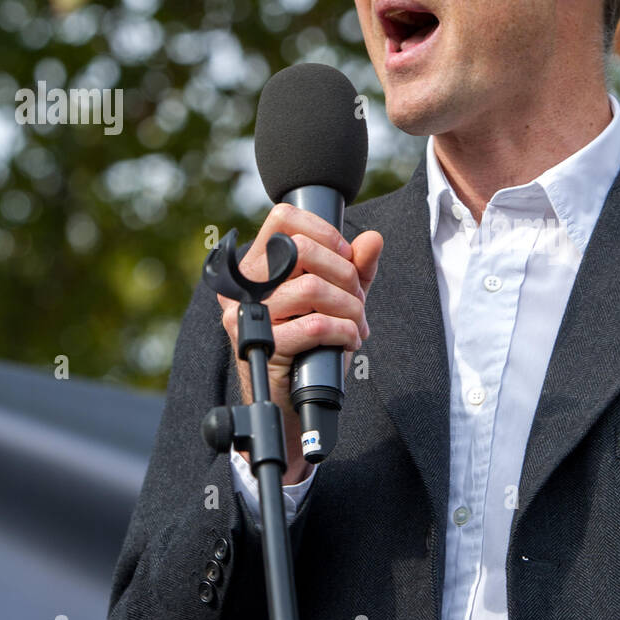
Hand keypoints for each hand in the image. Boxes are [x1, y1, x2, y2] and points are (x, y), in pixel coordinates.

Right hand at [217, 203, 383, 484]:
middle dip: (345, 273)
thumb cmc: (312, 345)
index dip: (323, 231)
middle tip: (358, 298)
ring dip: (349, 307)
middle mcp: (246, 286)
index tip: (345, 256)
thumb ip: (356, 268)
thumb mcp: (339, 299)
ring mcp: (248, 315)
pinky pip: (314, 326)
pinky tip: (349, 341)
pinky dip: (343, 332)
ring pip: (311, 288)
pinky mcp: (263, 346)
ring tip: (357, 324)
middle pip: (301, 249)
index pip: (283, 218)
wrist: (293, 401)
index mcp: (259, 265)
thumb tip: (373, 239)